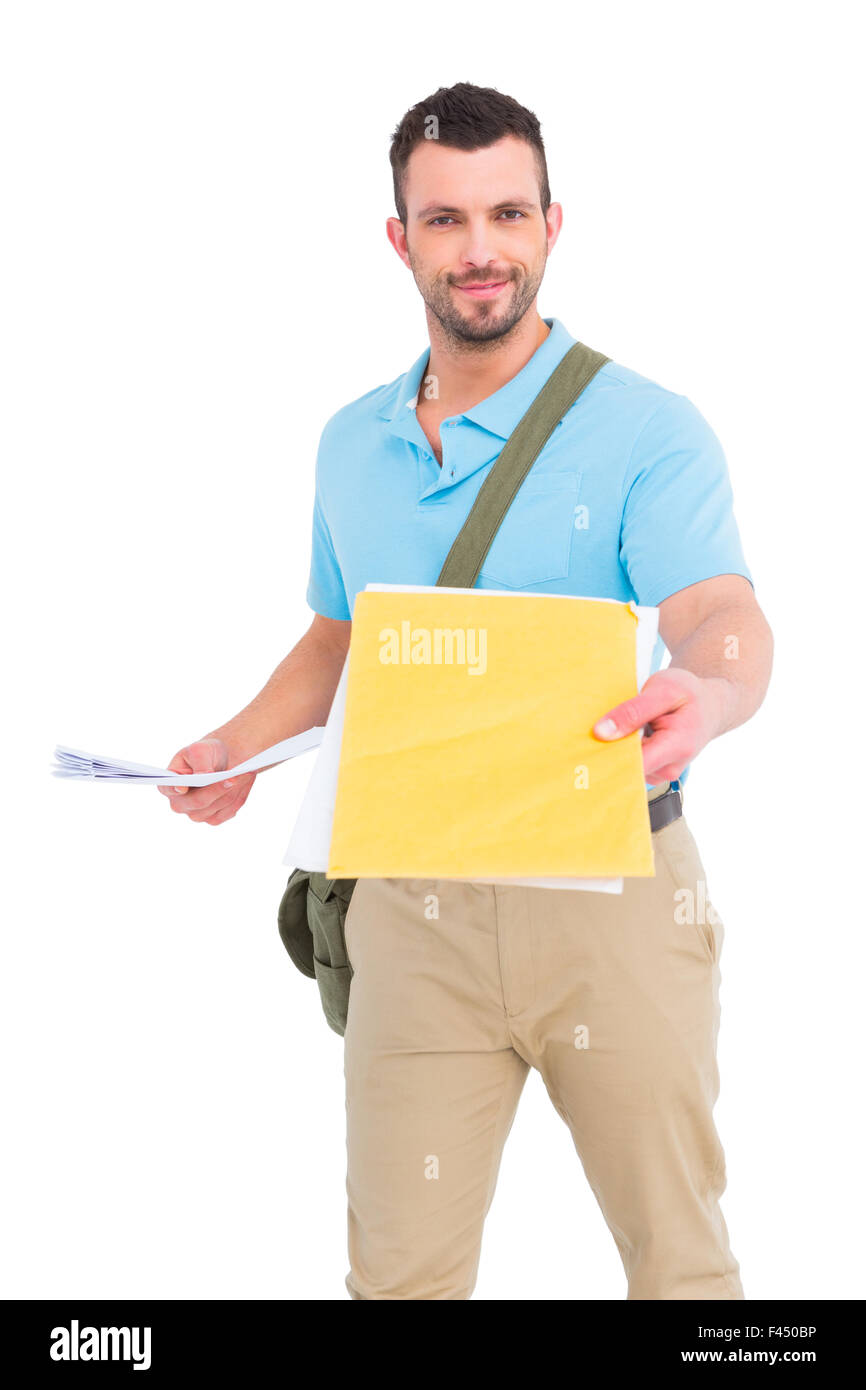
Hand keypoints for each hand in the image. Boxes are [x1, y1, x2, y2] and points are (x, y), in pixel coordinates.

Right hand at [157, 737, 256, 825]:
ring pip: (217, 806)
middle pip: (198, 801)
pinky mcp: (213, 819)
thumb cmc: (207, 753)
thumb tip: (204, 776)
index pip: (167, 788)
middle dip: (216, 788)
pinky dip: (238, 796)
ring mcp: (196, 814)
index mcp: (169, 785)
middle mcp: (180, 804)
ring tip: (244, 773)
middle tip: (233, 777)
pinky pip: (228, 810)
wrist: (224, 760)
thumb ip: (199, 762)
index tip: (183, 787)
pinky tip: (243, 782)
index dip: (175, 789)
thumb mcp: (201, 750)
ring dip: (232, 790)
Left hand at [592, 668, 727, 782]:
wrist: (710, 705)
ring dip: (617, 747)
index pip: (634, 765)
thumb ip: (633, 711)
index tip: (588, 746)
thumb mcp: (663, 690)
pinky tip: (627, 734)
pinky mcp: (655, 771)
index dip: (609, 756)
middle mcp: (670, 768)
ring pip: (626, 766)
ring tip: (622, 725)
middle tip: (594, 728)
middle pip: (626, 768)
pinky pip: (630, 764)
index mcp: (677, 746)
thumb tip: (601, 733)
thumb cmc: (689, 693)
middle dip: (609, 749)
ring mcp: (662, 773)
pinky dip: (623, 749)